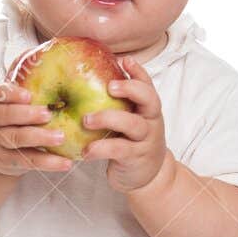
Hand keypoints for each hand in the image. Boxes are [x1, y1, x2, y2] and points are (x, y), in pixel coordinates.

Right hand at [0, 79, 74, 177]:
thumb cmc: (12, 117)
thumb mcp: (12, 98)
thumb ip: (25, 77)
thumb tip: (46, 48)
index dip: (11, 94)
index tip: (28, 94)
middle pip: (4, 117)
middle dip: (26, 115)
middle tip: (48, 114)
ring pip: (16, 140)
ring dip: (39, 138)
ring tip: (61, 137)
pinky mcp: (6, 162)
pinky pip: (28, 162)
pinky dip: (48, 163)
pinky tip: (66, 163)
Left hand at [80, 55, 168, 193]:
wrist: (149, 176)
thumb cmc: (131, 143)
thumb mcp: (129, 121)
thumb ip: (117, 104)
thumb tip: (87, 79)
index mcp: (147, 109)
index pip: (147, 85)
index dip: (138, 71)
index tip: (124, 60)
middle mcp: (151, 121)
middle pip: (149, 99)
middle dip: (131, 89)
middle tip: (110, 86)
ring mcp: (145, 140)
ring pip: (133, 124)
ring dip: (109, 118)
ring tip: (87, 120)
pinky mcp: (136, 158)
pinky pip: (119, 150)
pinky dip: (101, 148)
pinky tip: (86, 150)